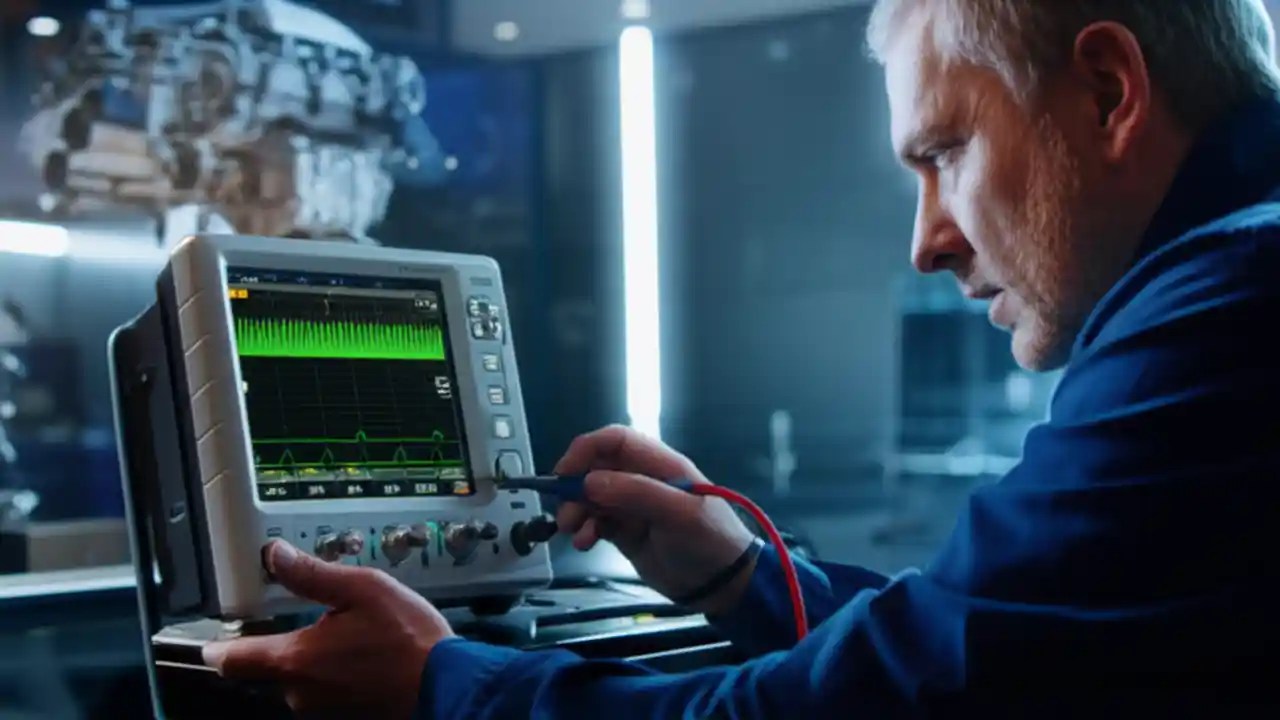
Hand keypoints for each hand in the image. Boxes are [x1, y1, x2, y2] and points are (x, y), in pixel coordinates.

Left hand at [202, 540, 453, 718]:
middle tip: (326, 622)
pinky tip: (367, 659)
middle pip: (272, 668)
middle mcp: (301, 693)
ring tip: (356, 639)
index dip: (218, 647)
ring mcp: (322, 710)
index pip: (234, 659)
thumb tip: (276, 555)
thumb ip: (313, 574)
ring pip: (303, 681)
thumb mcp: (363, 589)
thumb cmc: (409, 641)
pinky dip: (339, 676)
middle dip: (291, 646)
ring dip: (318, 661)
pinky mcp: (344, 718)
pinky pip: (327, 693)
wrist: (446, 687)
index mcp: (296, 659)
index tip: (211, 641)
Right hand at [555, 425, 757, 615]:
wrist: (722, 585)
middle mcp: (644, 480)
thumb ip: (636, 493)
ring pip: (591, 496)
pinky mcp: (626, 531)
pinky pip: (596, 522)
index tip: (565, 472)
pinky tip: (585, 542)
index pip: (616, 441)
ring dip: (576, 510)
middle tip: (565, 509)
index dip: (587, 448)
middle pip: (597, 468)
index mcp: (661, 465)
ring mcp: (633, 506)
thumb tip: (590, 481)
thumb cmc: (709, 541)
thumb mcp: (679, 514)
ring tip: (572, 529)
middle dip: (576, 485)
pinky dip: (585, 530)